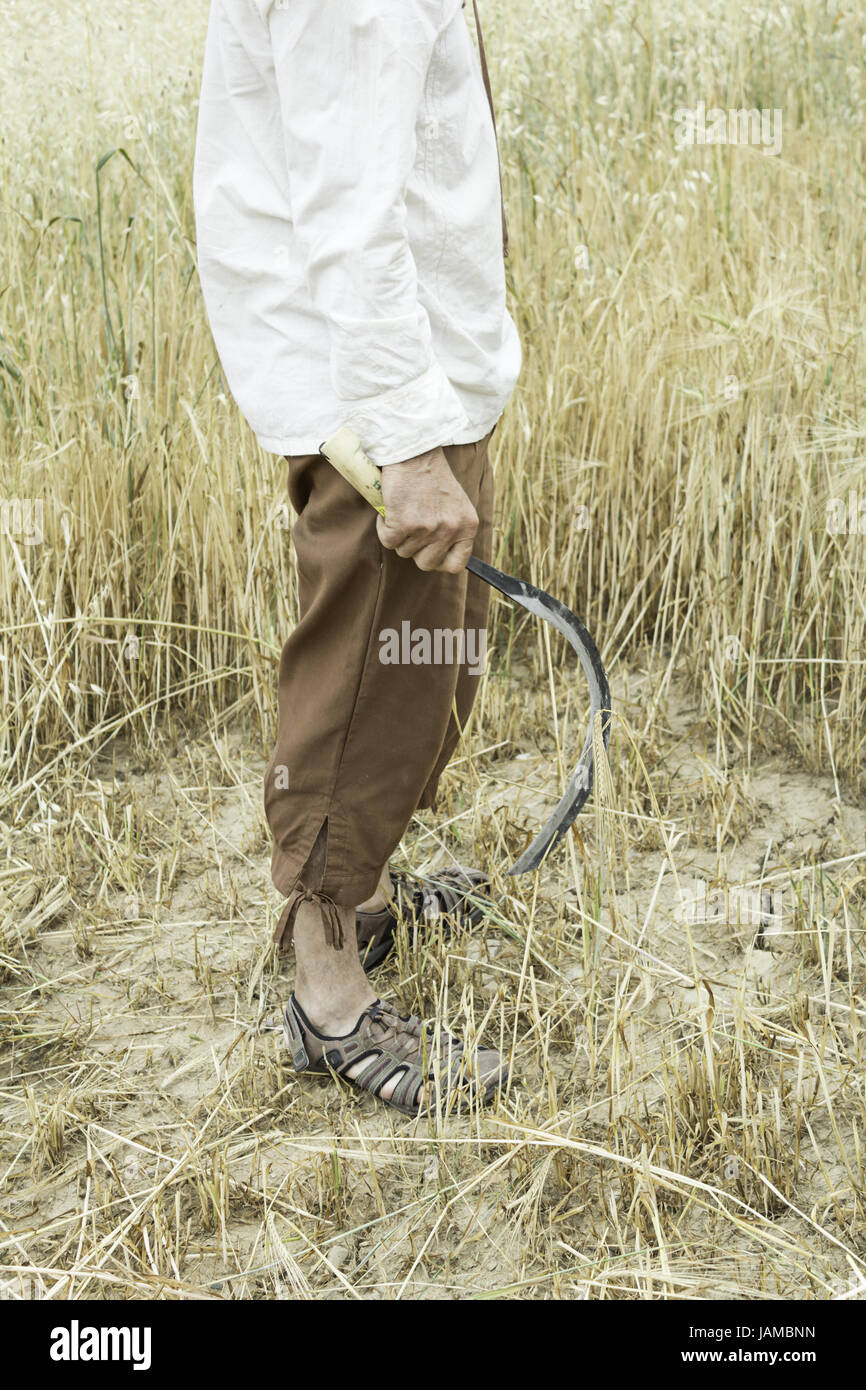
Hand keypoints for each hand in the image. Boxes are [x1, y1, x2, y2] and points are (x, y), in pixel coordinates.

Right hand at [376, 446, 477, 573]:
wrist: (415, 452)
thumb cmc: (432, 476)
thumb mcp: (456, 504)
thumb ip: (453, 529)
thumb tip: (439, 555)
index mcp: (467, 526)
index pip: (456, 564)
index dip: (440, 561)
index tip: (430, 552)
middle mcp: (450, 529)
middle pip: (427, 563)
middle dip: (415, 549)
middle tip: (412, 528)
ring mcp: (427, 528)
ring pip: (404, 551)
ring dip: (399, 535)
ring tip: (403, 511)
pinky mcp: (404, 524)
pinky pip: (388, 541)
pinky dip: (384, 527)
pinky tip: (391, 509)